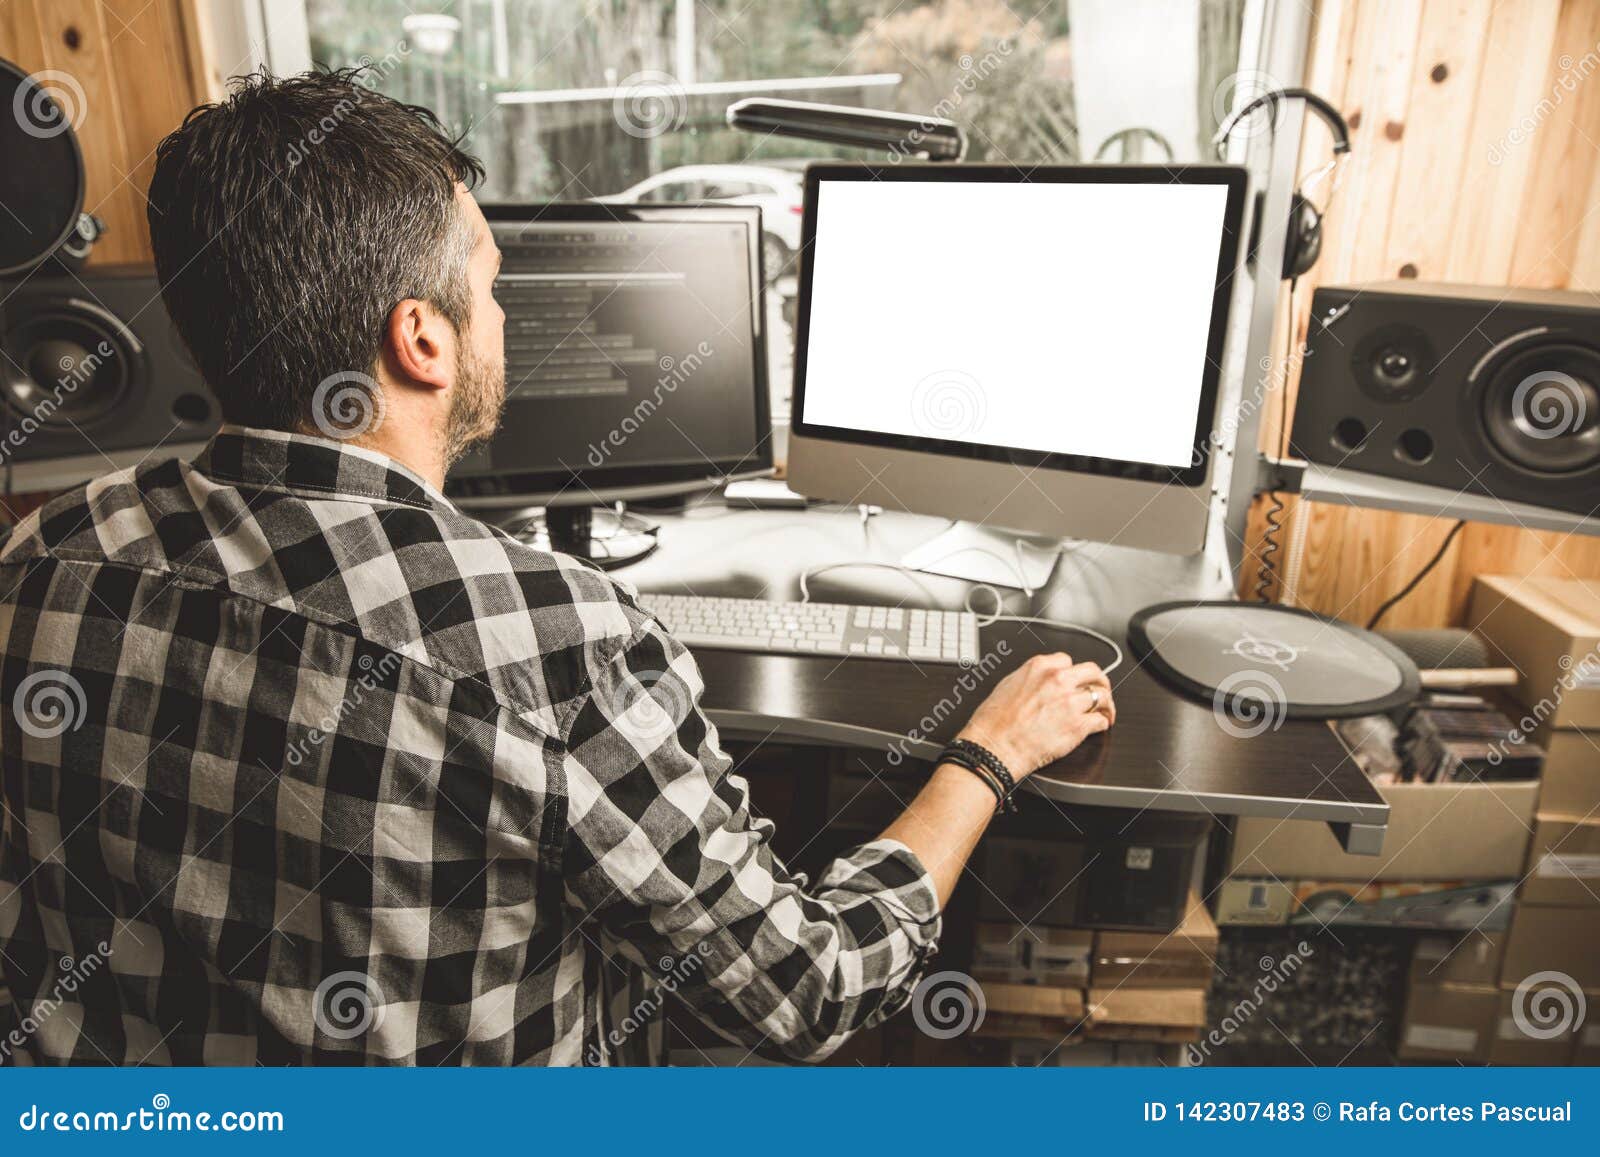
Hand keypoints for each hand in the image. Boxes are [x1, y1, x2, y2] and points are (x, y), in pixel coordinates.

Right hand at [955, 653, 1114, 778]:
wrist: (994, 747)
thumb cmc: (994, 722)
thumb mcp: (1008, 685)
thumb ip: (1031, 678)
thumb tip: (1042, 682)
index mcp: (1040, 667)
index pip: (1068, 661)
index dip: (1072, 673)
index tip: (1075, 680)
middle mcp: (1059, 680)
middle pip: (1093, 673)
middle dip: (1099, 682)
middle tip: (1101, 690)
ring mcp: (1071, 702)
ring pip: (1102, 696)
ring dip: (1105, 704)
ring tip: (1105, 711)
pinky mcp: (1078, 725)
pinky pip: (1100, 720)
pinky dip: (1102, 724)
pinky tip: (1099, 726)